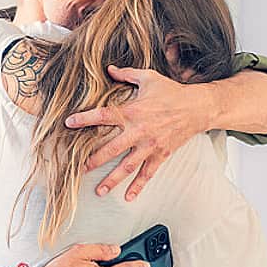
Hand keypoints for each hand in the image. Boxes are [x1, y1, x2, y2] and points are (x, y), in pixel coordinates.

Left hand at [65, 66, 210, 200]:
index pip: (103, 115)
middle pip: (111, 148)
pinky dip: (139, 186)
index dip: (85, 119)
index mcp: (132, 111)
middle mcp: (139, 131)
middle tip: (78, 169)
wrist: (197, 107)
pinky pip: (148, 173)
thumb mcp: (148, 77)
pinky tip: (129, 197)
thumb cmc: (171, 92)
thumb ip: (126, 74)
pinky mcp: (161, 154)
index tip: (69, 124)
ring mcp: (150, 145)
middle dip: (94, 160)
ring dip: (112, 179)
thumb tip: (109, 69)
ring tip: (99, 191)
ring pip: (127, 166)